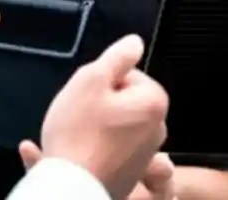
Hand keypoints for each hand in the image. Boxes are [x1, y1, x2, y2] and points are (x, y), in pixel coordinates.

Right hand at [17, 35, 168, 199]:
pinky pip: (111, 148)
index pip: (127, 75)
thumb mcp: (91, 80)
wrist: (70, 187)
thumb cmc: (78, 134)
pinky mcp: (130, 173)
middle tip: (80, 115)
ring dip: (95, 125)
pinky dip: (95, 147)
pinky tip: (79, 151)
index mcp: (153, 102)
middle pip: (123, 100)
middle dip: (100, 104)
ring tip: (76, 136)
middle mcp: (157, 129)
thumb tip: (135, 42)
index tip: (89, 96)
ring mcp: (145, 154)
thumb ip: (116, 56)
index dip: (102, 82)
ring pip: (116, 124)